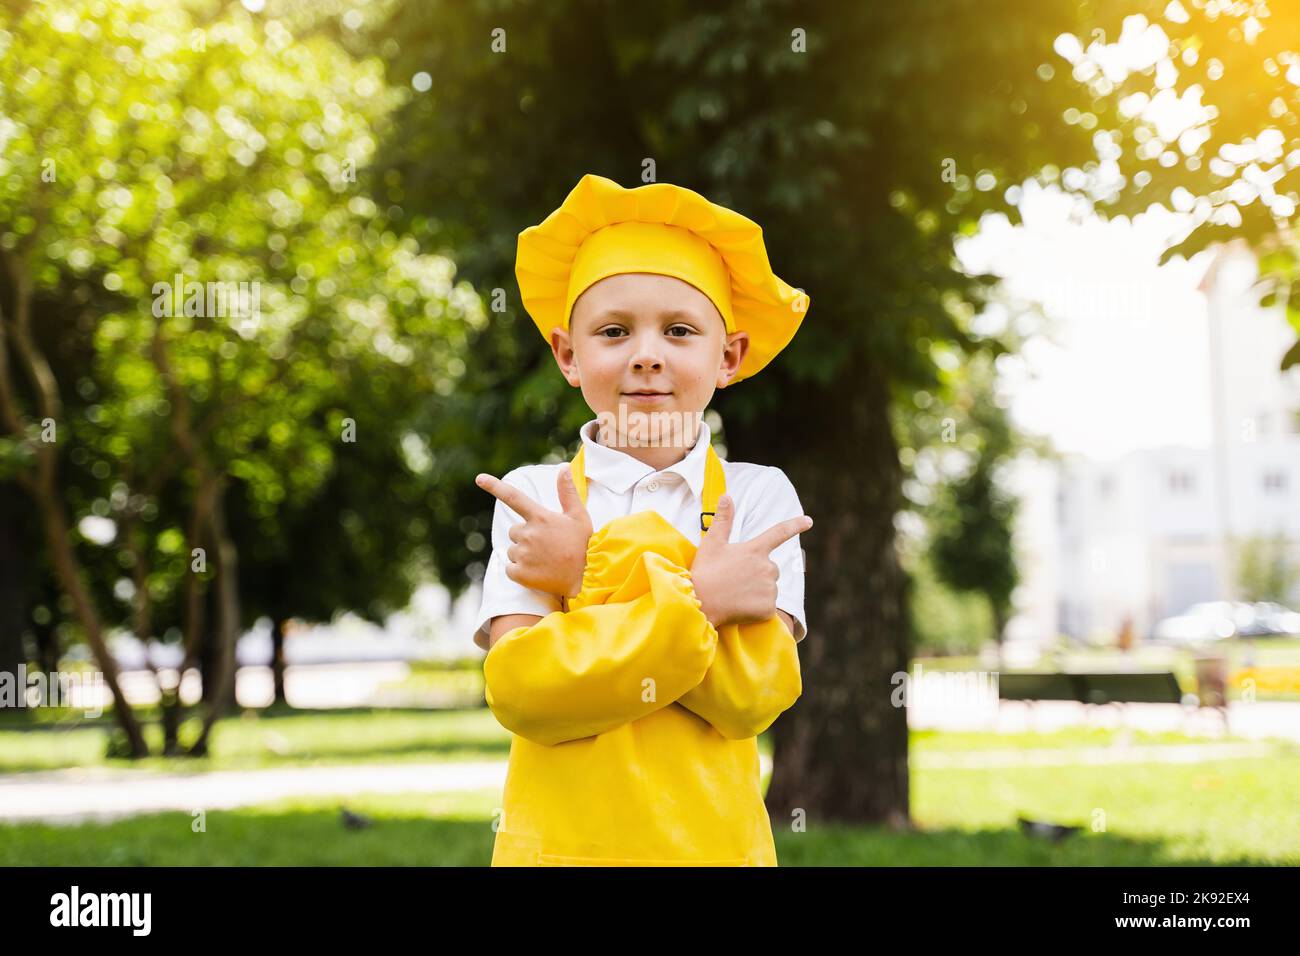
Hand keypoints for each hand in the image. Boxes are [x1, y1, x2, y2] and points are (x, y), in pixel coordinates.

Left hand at [476, 466, 593, 598]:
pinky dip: (520, 571)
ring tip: (545, 560)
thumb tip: (563, 467)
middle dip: (526, 536)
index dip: (494, 486)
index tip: (479, 478)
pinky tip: (537, 572)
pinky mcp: (520, 573)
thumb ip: (567, 491)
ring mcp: (523, 554)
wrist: (587, 577)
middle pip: (514, 531)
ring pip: (513, 550)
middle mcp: (528, 534)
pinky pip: (510, 569)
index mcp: (540, 517)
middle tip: (546, 545)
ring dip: (524, 554)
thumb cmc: (583, 544)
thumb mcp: (579, 515)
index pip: (513, 497)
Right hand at [688, 494, 811, 629]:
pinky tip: (740, 607)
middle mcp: (767, 567)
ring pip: (769, 588)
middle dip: (758, 573)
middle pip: (770, 568)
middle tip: (735, 580)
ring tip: (735, 594)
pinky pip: (767, 607)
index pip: (779, 533)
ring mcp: (769, 588)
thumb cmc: (705, 572)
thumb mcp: (712, 543)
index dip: (795, 525)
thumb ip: (723, 520)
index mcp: (755, 550)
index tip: (808, 521)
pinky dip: (757, 609)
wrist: (699, 603)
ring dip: (757, 591)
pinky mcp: (768, 608)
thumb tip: (726, 496)